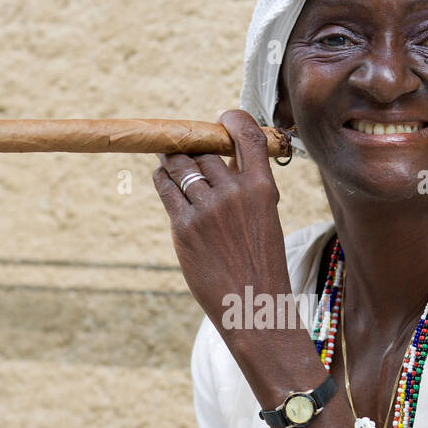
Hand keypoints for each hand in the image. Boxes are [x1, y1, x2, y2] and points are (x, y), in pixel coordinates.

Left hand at [152, 109, 293, 345]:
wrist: (253, 307)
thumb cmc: (261, 264)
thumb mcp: (265, 218)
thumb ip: (247, 187)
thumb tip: (221, 158)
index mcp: (263, 188)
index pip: (246, 134)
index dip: (229, 120)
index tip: (220, 122)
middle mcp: (235, 193)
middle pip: (205, 150)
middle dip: (194, 147)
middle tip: (186, 148)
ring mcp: (208, 210)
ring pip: (181, 165)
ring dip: (172, 160)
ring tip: (170, 160)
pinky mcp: (184, 228)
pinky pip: (166, 188)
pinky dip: (162, 179)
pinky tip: (163, 179)